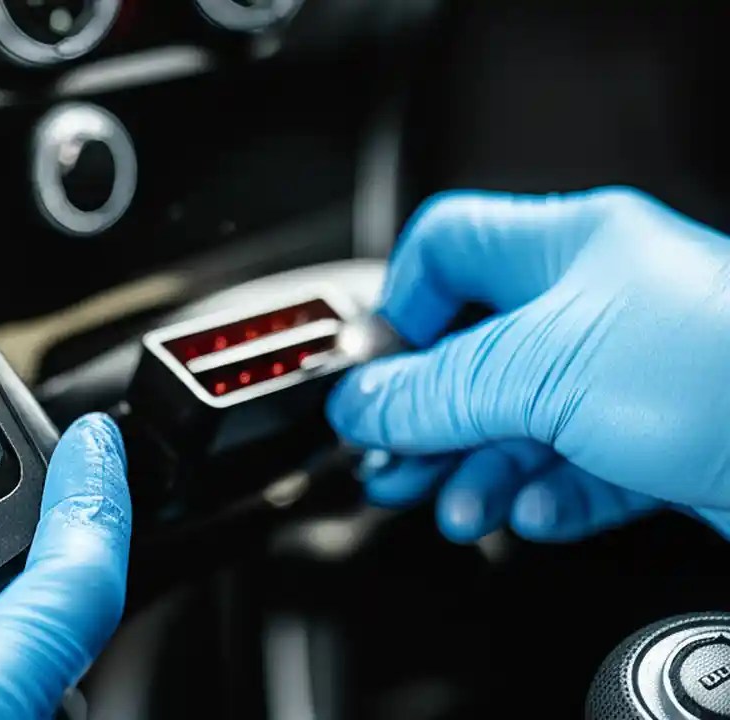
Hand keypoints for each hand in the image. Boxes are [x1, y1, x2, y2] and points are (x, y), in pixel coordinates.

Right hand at [326, 188, 729, 542]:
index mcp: (567, 248)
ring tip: (459, 507)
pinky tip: (534, 515)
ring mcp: (632, 375)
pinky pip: (576, 467)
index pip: (447, 250)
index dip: (398, 309)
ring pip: (519, 420)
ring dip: (478, 470)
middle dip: (429, 416)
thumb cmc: (720, 370)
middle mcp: (598, 304)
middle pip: (474, 352)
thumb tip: (362, 401)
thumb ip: (435, 389)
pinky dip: (546, 496)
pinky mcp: (662, 440)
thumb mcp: (538, 373)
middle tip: (395, 461)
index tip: (372, 374)